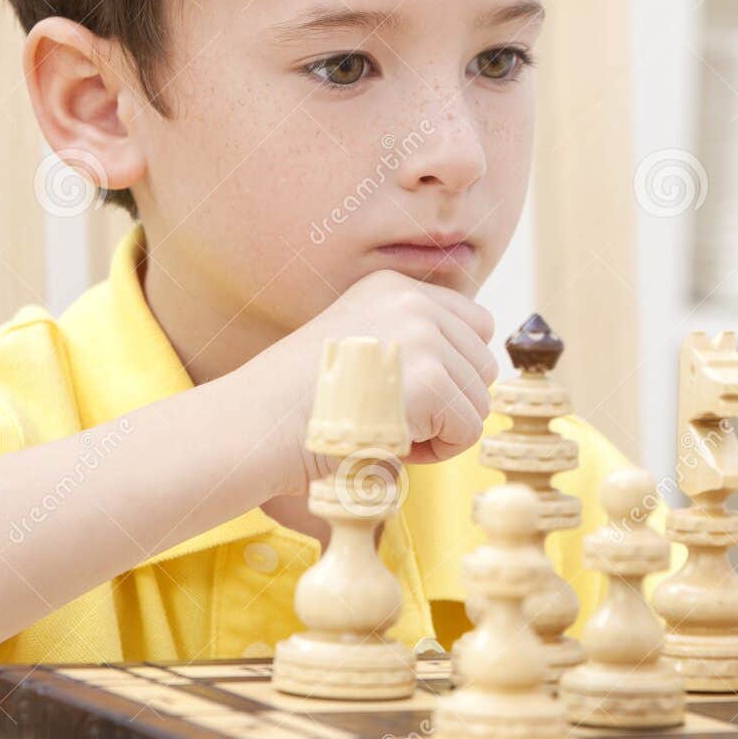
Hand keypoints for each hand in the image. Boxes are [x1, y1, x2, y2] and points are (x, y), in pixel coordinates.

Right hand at [243, 270, 497, 496]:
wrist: (255, 426)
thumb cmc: (298, 404)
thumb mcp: (357, 345)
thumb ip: (411, 343)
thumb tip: (479, 369)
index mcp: (394, 287)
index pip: (474, 325)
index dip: (451, 371)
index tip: (406, 393)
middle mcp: (413, 301)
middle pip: (483, 364)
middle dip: (449, 403)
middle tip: (393, 419)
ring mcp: (424, 338)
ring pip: (479, 401)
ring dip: (442, 429)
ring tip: (386, 429)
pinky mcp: (431, 382)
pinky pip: (468, 430)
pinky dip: (437, 451)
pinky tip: (391, 443)